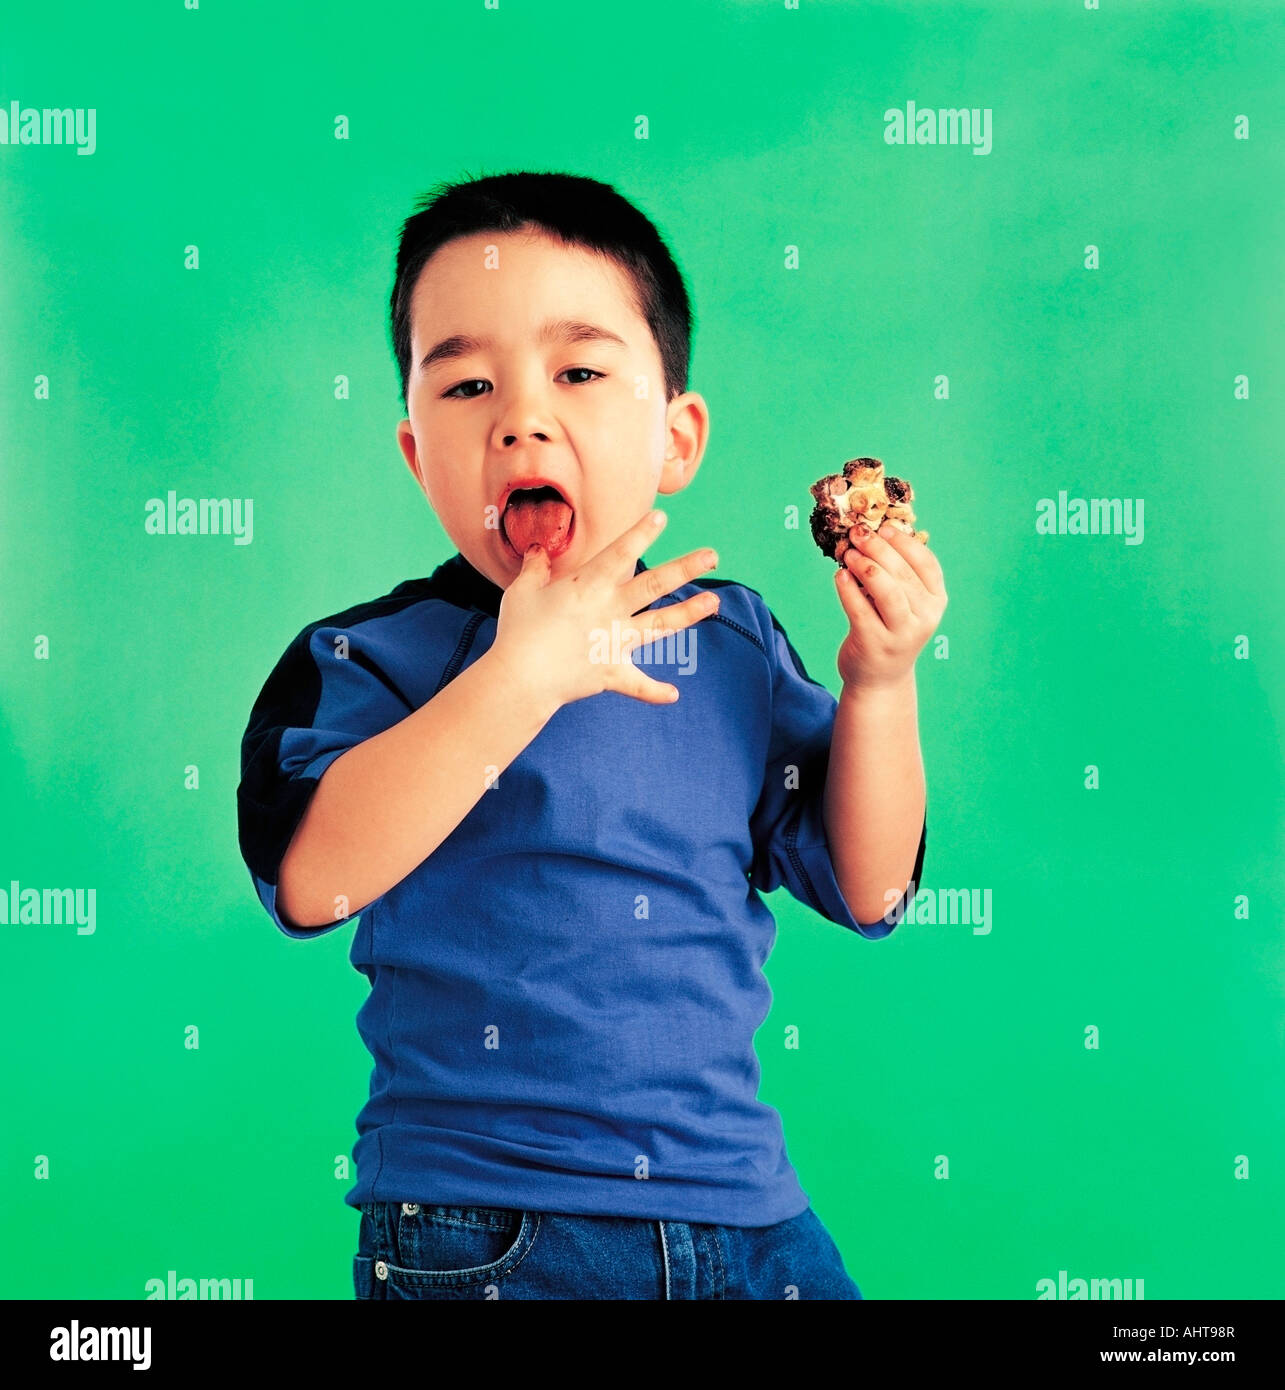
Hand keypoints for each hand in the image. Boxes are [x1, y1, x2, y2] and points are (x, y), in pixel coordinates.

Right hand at [491, 508, 720, 709]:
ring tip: (714, 603)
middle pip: (654, 585)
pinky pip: (638, 684)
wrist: (520, 678)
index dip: (641, 534)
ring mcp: (614, 642)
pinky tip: (673, 695)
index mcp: (588, 587)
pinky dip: (654, 692)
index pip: (620, 553)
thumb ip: (535, 568)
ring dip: (688, 614)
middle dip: (685, 568)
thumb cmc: (517, 632)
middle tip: (712, 556)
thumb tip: (538, 549)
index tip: (663, 517)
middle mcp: (609, 611)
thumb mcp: (522, 592)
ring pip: (659, 625)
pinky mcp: (611, 672)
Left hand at [833, 523, 947, 692]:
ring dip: (865, 566)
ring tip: (847, 553)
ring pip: (886, 591)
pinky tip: (839, 576)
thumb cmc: (890, 630)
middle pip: (903, 574)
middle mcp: (924, 618)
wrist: (880, 678)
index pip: (926, 564)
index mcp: (937, 602)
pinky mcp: (875, 644)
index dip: (904, 542)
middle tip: (857, 533)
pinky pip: (860, 610)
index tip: (883, 528)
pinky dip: (848, 589)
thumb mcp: (905, 604)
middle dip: (878, 549)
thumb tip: (876, 533)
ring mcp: (901, 634)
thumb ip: (898, 574)